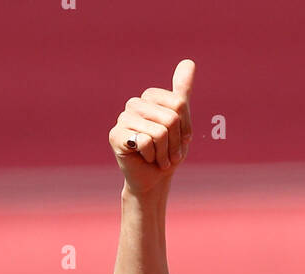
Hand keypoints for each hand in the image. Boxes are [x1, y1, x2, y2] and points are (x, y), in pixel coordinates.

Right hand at [109, 58, 195, 194]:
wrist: (153, 180)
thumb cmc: (167, 153)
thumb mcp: (181, 123)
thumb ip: (182, 93)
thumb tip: (189, 62)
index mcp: (149, 97)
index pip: (179, 105)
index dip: (185, 128)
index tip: (178, 140)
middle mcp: (134, 104)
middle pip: (171, 118)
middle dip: (175, 143)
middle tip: (168, 154)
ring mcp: (123, 119)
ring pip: (160, 132)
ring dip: (164, 153)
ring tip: (158, 158)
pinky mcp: (115, 136)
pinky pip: (146, 142)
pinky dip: (151, 157)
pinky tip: (144, 159)